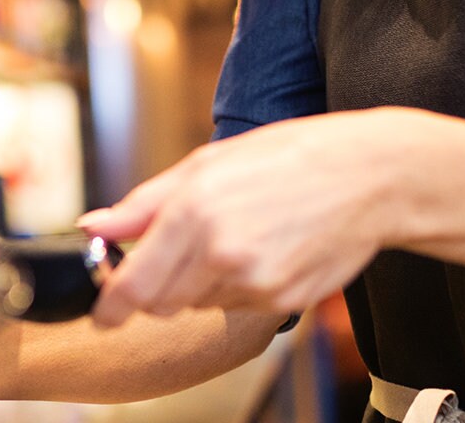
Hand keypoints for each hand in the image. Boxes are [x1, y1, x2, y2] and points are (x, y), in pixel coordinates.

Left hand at [79, 109, 411, 327]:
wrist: (368, 175)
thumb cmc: (293, 155)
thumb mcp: (212, 161)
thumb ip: (147, 200)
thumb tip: (96, 224)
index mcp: (195, 211)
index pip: (130, 288)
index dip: (110, 304)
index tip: (106, 308)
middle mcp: (221, 253)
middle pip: (161, 303)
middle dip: (163, 283)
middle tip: (192, 246)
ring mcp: (254, 283)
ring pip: (201, 305)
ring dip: (206, 282)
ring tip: (242, 235)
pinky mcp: (282, 302)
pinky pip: (240, 307)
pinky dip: (243, 286)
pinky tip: (268, 248)